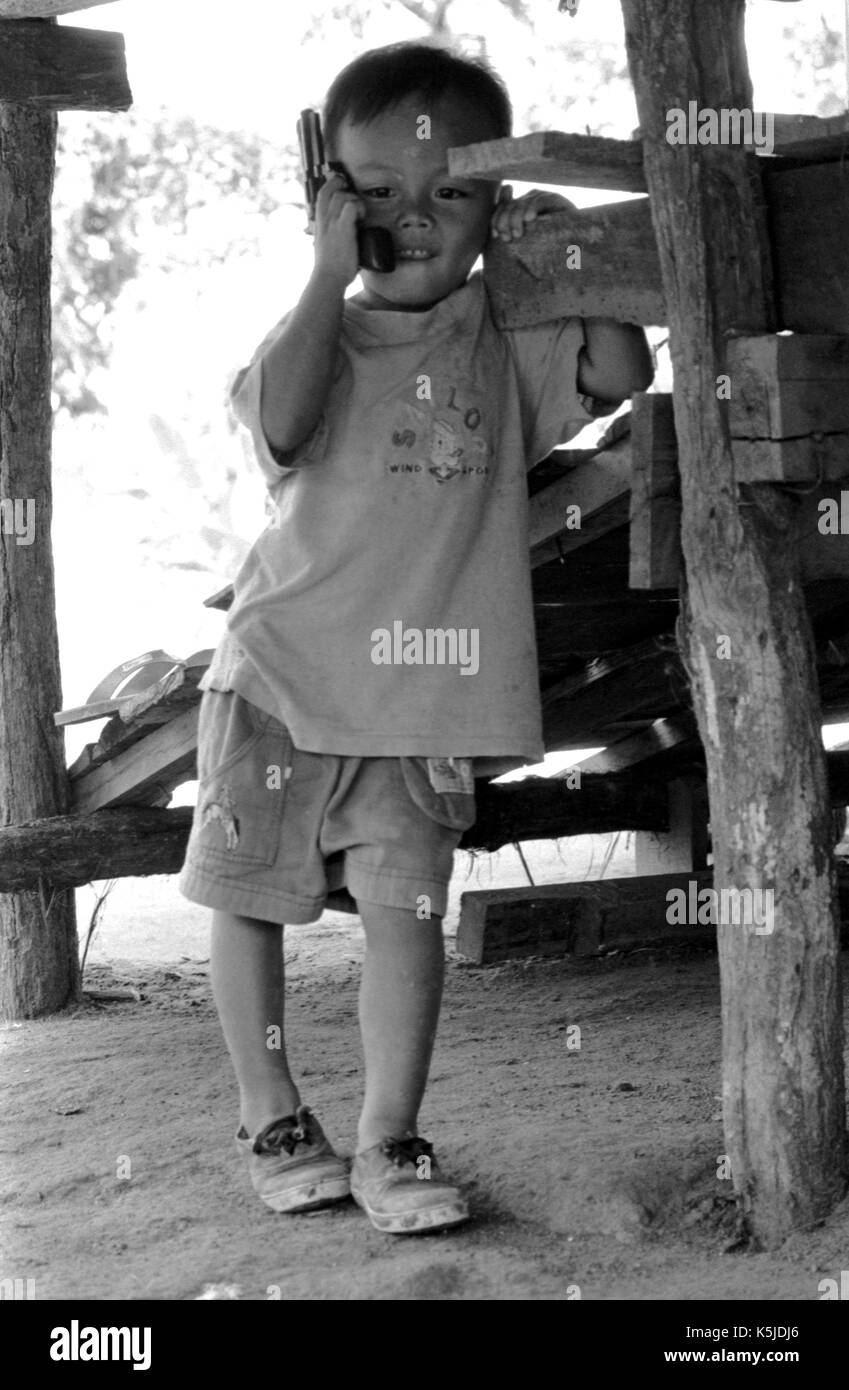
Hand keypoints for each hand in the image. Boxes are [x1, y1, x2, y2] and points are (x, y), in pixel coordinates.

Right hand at [312, 170, 361, 285]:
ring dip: (354, 201)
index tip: (342, 184)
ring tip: (360, 215)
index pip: (321, 195)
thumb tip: (344, 236)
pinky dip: (358, 208)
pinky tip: (362, 218)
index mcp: (319, 223)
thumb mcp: (325, 247)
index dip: (331, 184)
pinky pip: (351, 206)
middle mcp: (324, 220)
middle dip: (344, 188)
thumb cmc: (329, 268)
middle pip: (330, 190)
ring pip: (342, 196)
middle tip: (355, 199)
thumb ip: (330, 238)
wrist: (328, 279)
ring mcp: (332, 223)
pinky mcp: (343, 228)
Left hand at [490, 185, 577, 241]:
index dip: (496, 220)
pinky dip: (532, 209)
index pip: (503, 208)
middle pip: (510, 206)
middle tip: (508, 239)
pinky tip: (530, 219)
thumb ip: (511, 231)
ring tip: (518, 234)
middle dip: (505, 222)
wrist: (574, 240)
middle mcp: (529, 199)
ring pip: (521, 204)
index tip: (496, 236)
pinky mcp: (554, 198)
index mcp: (521, 206)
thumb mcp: (526, 240)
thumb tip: (493, 232)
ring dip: (516, 220)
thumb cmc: (548, 243)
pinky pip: (539, 201)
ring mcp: (541, 196)